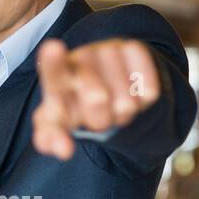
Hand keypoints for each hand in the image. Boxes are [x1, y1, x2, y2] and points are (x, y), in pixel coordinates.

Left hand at [32, 37, 161, 159]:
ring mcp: (109, 49)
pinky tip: (131, 94)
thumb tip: (64, 149)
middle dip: (98, 120)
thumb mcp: (57, 124)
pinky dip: (141, 103)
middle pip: (97, 99)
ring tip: (113, 108)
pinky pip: (148, 91)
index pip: (54, 71)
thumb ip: (51, 139)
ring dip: (121, 114)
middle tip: (96, 122)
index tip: (53, 49)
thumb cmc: (77, 107)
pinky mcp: (135, 49)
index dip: (53, 62)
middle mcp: (81, 56)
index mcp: (57, 75)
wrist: (109, 88)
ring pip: (125, 101)